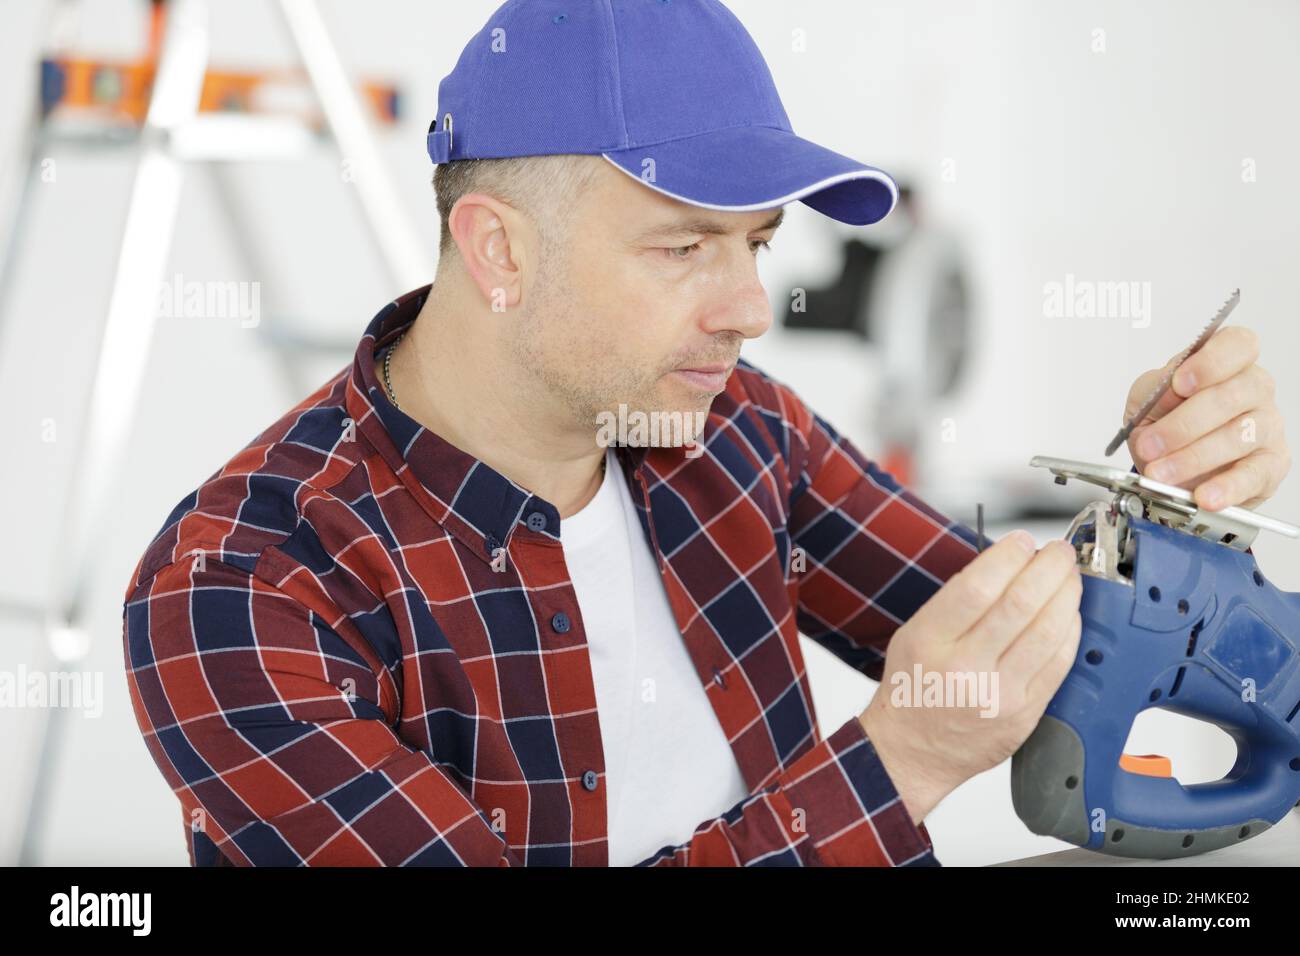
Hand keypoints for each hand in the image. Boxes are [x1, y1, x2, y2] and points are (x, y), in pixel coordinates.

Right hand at [859, 531, 1081, 823]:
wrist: (914, 751)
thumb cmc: (914, 686)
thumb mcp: (915, 633)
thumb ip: (956, 601)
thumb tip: (1008, 564)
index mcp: (929, 642)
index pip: (978, 588)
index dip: (1009, 557)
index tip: (1022, 542)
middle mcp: (965, 669)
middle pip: (1020, 605)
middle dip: (1049, 569)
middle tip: (1059, 552)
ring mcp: (999, 695)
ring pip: (1048, 632)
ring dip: (1066, 596)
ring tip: (1068, 577)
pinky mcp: (1025, 713)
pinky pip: (1059, 663)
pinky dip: (1069, 631)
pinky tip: (1068, 614)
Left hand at [1124, 326, 1289, 509]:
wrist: (1173, 466)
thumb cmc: (1165, 424)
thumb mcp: (1146, 399)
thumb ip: (1156, 389)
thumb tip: (1168, 390)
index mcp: (1228, 363)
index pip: (1237, 345)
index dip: (1211, 362)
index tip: (1179, 383)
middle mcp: (1255, 390)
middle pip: (1231, 396)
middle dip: (1184, 424)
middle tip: (1151, 444)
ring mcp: (1268, 427)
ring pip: (1238, 436)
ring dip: (1192, 458)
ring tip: (1160, 473)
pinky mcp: (1271, 465)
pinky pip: (1252, 475)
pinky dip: (1225, 488)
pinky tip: (1204, 495)